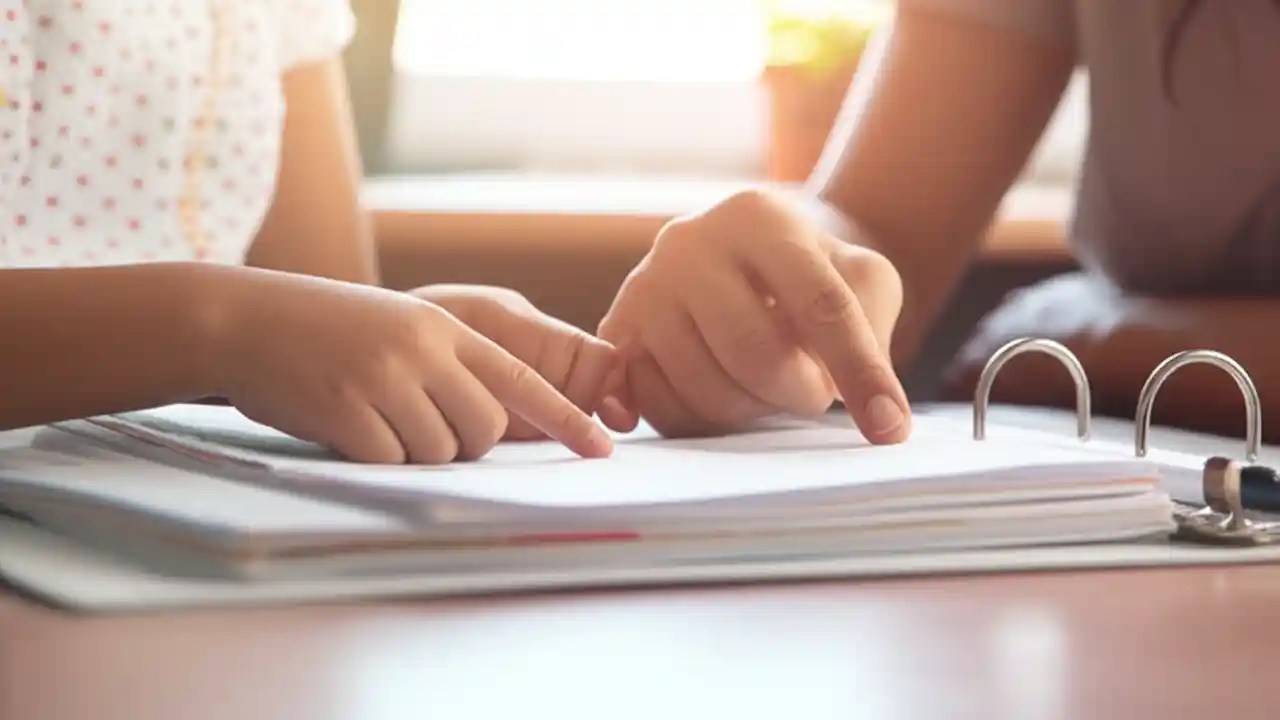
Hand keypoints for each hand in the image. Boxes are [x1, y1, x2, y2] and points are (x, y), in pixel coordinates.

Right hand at [207, 269, 612, 463]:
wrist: (243, 320)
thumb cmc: (324, 331)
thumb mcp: (398, 326)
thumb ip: (447, 364)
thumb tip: (491, 424)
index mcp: (443, 326)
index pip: (521, 379)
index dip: (566, 418)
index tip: (603, 448)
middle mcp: (423, 349)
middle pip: (484, 430)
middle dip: (462, 444)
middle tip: (413, 425)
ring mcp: (385, 378)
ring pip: (439, 452)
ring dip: (412, 451)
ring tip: (369, 415)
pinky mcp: (347, 409)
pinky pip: (390, 463)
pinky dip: (373, 458)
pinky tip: (343, 426)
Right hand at [598, 188, 909, 441]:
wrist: (742, 259)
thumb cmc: (812, 275)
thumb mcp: (862, 279)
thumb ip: (871, 328)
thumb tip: (876, 411)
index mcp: (758, 216)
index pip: (820, 304)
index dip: (860, 372)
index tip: (891, 430)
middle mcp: (689, 241)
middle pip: (756, 355)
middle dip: (799, 394)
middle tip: (812, 392)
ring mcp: (644, 286)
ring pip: (704, 389)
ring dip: (751, 410)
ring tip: (765, 385)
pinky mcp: (617, 332)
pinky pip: (655, 406)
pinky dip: (696, 419)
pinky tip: (720, 398)